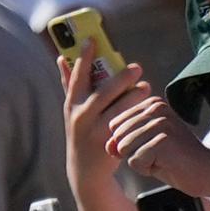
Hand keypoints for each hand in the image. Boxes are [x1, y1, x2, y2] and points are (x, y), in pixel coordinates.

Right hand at [58, 41, 148, 175]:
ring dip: (133, 96)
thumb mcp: (72, 110)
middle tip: (136, 67)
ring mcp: (94, 131)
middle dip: (120, 78)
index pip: (77, 77)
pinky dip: (136, 115)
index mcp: (71, 104)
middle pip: (102, 93)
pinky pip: (125, 125)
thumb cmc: (81, 132)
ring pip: (117, 110)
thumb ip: (68, 84)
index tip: (92, 39)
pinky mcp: (108, 144)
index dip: (83, 57)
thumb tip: (62, 58)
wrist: (85, 170)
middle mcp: (80, 116)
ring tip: (146, 87)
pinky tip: (147, 108)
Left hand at [107, 96, 209, 198]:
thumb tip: (108, 146)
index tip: (152, 145)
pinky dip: (146, 169)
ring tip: (161, 158)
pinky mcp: (162, 140)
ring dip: (140, 161)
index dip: (128, 143)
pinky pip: (135, 161)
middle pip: (118, 137)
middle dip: (132, 153)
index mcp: (151, 104)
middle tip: (157, 154)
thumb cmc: (173, 159)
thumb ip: (122, 142)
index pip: (115, 125)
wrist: (205, 171)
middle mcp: (156, 108)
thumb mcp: (143, 146)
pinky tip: (165, 164)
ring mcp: (160, 123)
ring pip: (124, 148)